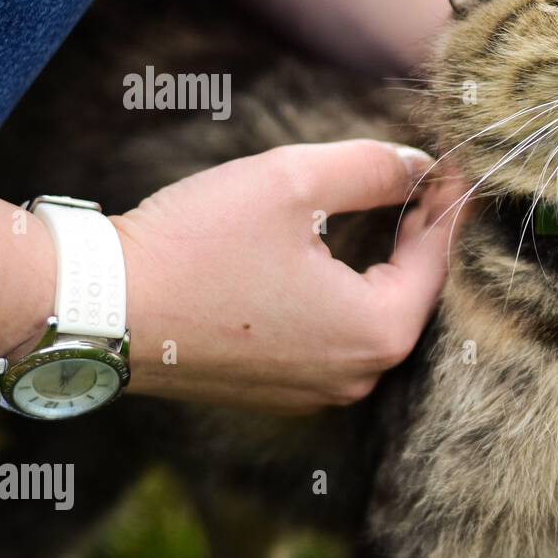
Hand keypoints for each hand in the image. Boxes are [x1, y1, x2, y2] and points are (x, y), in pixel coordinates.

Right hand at [111, 140, 464, 412]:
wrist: (97, 309)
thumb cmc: (196, 245)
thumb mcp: (296, 183)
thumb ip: (372, 169)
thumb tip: (419, 167)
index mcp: (378, 332)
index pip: (438, 258)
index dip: (450, 204)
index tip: (460, 165)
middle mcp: (358, 376)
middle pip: (413, 293)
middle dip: (424, 235)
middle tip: (434, 181)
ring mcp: (318, 392)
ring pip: (375, 317)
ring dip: (388, 265)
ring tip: (399, 209)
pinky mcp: (280, 389)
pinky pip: (335, 337)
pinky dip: (347, 294)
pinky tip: (343, 256)